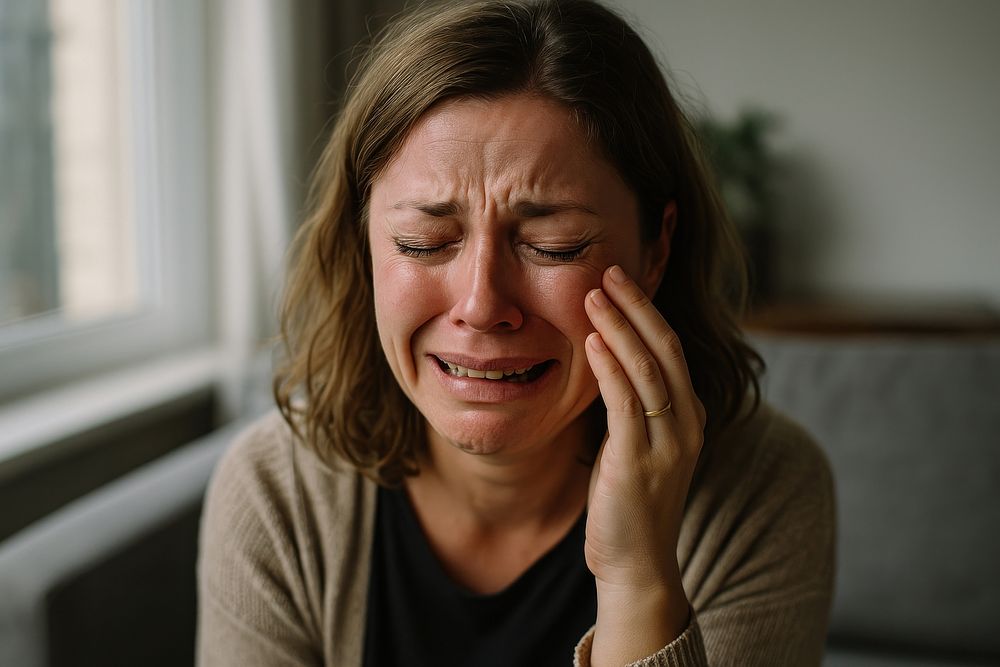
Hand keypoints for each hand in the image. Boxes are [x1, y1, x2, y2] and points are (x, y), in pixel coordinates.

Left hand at [583, 264, 706, 663]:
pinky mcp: (640, 463)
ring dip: (620, 327)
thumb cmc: (628, 503)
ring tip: (593, 294)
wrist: (637, 566)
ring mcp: (668, 444)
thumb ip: (630, 405)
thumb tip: (606, 359)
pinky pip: (627, 404)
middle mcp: (687, 425)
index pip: (672, 350)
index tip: (620, 280)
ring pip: (649, 370)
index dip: (647, 312)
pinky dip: (610, 368)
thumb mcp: (634, 443)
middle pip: (666, 349)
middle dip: (637, 306)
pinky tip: (592, 341)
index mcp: (688, 416)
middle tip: (609, 270)